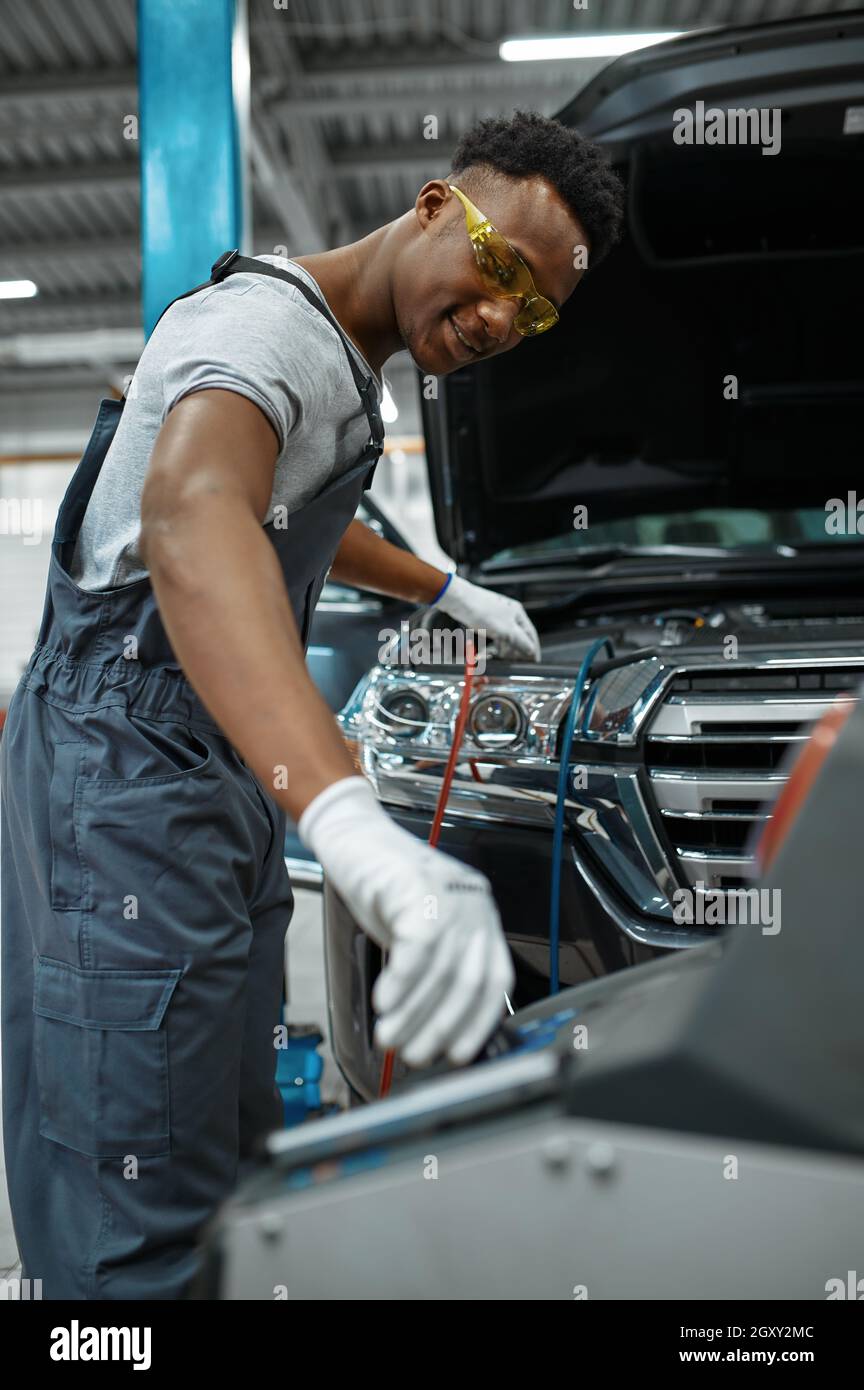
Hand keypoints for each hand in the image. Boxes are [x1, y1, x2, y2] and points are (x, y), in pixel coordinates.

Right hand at [299, 777, 513, 1065]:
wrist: (352, 834)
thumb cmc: (384, 884)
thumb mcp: (417, 931)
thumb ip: (432, 969)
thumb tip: (433, 1026)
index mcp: (481, 918)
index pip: (495, 980)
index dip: (478, 1022)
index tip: (457, 1052)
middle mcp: (475, 904)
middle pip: (468, 979)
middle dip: (439, 1026)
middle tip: (413, 1052)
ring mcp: (451, 892)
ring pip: (441, 968)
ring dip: (413, 1012)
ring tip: (389, 1035)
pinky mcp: (420, 885)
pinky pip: (418, 945)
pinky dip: (401, 981)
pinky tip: (384, 1001)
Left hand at [435, 574, 540, 661]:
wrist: (458, 601)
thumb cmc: (481, 610)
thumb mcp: (505, 630)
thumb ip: (521, 641)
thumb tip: (532, 650)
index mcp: (517, 613)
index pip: (530, 634)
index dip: (532, 649)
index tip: (533, 661)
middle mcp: (509, 615)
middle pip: (517, 637)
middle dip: (514, 651)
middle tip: (511, 662)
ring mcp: (496, 618)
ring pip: (503, 639)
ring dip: (500, 650)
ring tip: (495, 658)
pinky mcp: (485, 622)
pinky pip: (492, 638)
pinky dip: (489, 647)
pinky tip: (484, 653)